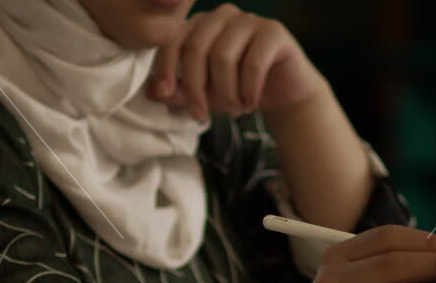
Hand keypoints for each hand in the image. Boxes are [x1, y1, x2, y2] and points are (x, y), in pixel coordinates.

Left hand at [146, 3, 327, 119]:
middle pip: (197, 48)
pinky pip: (252, 62)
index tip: (165, 95)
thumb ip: (178, 92)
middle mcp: (223, 15)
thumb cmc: (239, 91)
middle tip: (201, 114)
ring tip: (234, 109)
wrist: (284, 93)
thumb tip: (151, 92)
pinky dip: (248, 90)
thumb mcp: (204, 95)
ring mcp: (249, 20)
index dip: (166, 67)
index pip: (174, 39)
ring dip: (226, 92)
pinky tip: (251, 103)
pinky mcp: (273, 32)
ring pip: (223, 56)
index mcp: (200, 24)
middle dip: (195, 86)